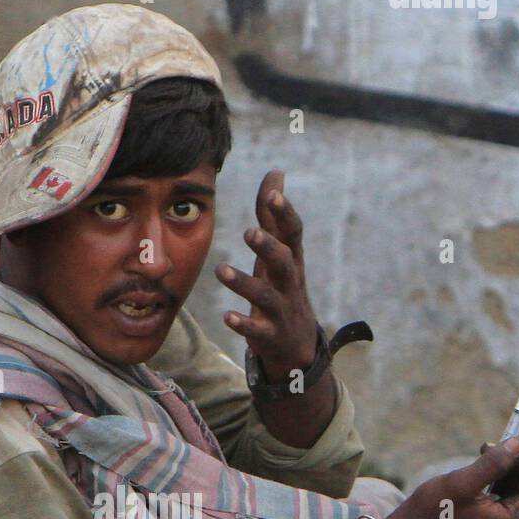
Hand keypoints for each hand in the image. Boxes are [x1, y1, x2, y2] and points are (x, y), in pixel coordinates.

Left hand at [214, 169, 318, 381]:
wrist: (297, 345)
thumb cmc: (284, 288)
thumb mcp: (281, 253)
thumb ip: (273, 216)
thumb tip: (275, 173)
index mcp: (291, 260)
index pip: (293, 233)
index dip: (285, 213)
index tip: (273, 194)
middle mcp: (289, 283)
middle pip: (284, 262)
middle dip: (269, 247)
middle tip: (249, 233)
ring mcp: (281, 310)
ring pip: (266, 296)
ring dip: (245, 283)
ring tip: (221, 270)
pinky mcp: (270, 335)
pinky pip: (257, 330)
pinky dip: (243, 324)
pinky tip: (226, 316)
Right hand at [383, 439, 518, 518]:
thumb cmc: (433, 511)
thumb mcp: (462, 483)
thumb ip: (493, 464)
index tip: (498, 448)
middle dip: (514, 462)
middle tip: (486, 450)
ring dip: (504, 467)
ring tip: (478, 461)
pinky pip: (511, 491)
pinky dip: (498, 477)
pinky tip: (478, 474)